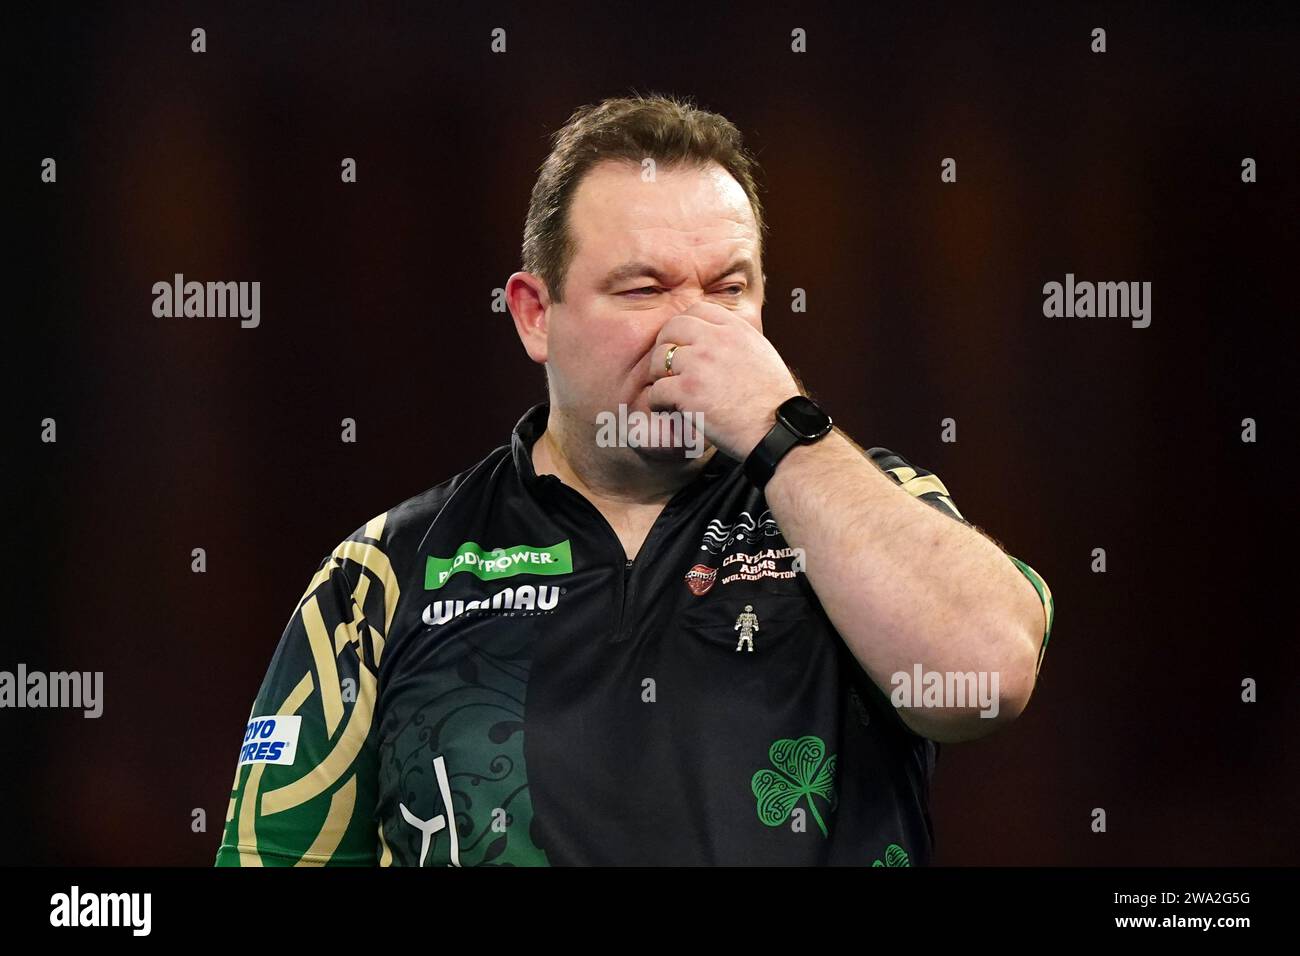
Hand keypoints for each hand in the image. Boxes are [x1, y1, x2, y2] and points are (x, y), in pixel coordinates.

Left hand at [646, 302, 800, 460]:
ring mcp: (700, 363)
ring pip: (659, 358)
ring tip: (669, 393)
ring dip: (660, 376)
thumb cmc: (774, 401)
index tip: (684, 345)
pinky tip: (669, 410)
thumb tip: (715, 336)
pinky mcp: (688, 390)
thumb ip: (737, 340)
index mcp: (736, 329)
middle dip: (666, 347)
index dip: (685, 327)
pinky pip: (657, 389)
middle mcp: (717, 340)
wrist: (778, 430)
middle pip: (672, 328)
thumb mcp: (762, 354)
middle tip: (668, 369)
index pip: (697, 310)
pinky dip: (659, 402)